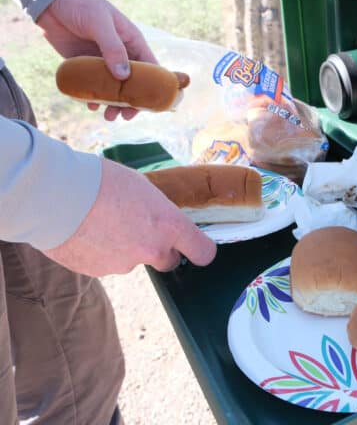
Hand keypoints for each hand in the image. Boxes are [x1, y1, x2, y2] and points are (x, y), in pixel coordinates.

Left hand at [36, 0, 156, 120]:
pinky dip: (93, 96)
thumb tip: (124, 77)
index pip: (151, 69)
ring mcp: (103, 60)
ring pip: (113, 88)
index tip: (151, 105)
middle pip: (132, 84)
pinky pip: (93, 85)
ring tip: (107, 116)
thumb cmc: (82, 4)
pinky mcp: (85, 64)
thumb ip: (113, 49)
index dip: (154, 87)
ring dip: (112, 103)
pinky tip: (90, 105)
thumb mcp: (100, 24)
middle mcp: (121, 54)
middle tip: (124, 116)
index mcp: (133, 43)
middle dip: (130, 102)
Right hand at [43, 159, 216, 276]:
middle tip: (141, 230)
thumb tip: (159, 220)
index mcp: (168, 225)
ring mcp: (124, 265)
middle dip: (160, 250)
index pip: (203, 251)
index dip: (200, 250)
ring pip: (133, 261)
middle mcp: (151, 250)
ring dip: (125, 248)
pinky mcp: (97, 272)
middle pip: (169, 262)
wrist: (54, 196)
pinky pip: (106, 264)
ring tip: (102, 222)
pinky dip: (100, 253)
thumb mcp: (142, 187)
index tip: (196, 246)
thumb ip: (157, 210)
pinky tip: (86, 232)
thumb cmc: (101, 181)